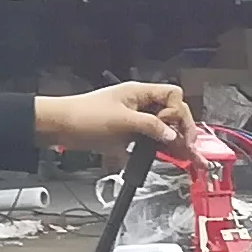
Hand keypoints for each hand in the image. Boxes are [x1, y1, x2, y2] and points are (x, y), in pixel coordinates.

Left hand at [36, 81, 197, 153]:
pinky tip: (173, 157)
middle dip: (182, 129)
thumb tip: (173, 134)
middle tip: (189, 147)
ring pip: (165, 128)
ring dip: (176, 141)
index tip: (174, 129)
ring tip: (189, 157)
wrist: (62, 127)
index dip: (177, 112)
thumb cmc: (85, 116)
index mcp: (139, 93)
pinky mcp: (130, 134)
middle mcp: (141, 104)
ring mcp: (136, 119)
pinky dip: (163, 148)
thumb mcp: (122, 121)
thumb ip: (151, 126)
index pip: (173, 96)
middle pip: (173, 113)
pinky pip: (153, 140)